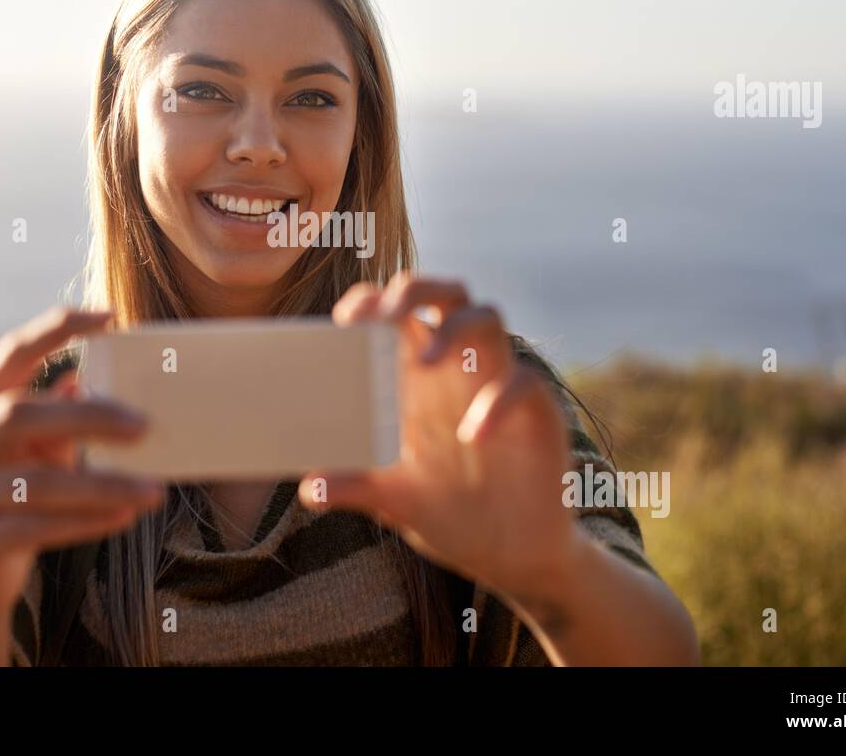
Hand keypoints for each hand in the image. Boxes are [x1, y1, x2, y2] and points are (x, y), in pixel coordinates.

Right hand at [0, 306, 165, 618]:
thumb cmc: (11, 499)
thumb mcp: (33, 452)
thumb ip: (53, 416)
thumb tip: (84, 382)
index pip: (10, 355)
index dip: (56, 330)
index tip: (108, 316)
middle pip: (22, 415)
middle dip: (89, 418)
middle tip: (146, 426)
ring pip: (38, 482)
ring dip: (104, 485)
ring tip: (153, 490)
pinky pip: (38, 527)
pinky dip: (87, 521)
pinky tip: (126, 516)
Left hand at [299, 273, 581, 605]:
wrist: (511, 557)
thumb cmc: (452, 515)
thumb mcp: (396, 500)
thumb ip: (357, 487)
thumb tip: (309, 488)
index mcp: (421, 379)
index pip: (399, 315)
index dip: (374, 301)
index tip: (348, 317)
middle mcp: (459, 370)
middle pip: (446, 294)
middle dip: (417, 288)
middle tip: (388, 312)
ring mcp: (498, 385)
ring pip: (487, 316)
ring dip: (455, 328)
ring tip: (428, 361)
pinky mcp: (536, 411)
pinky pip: (522, 381)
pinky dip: (496, 399)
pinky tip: (474, 436)